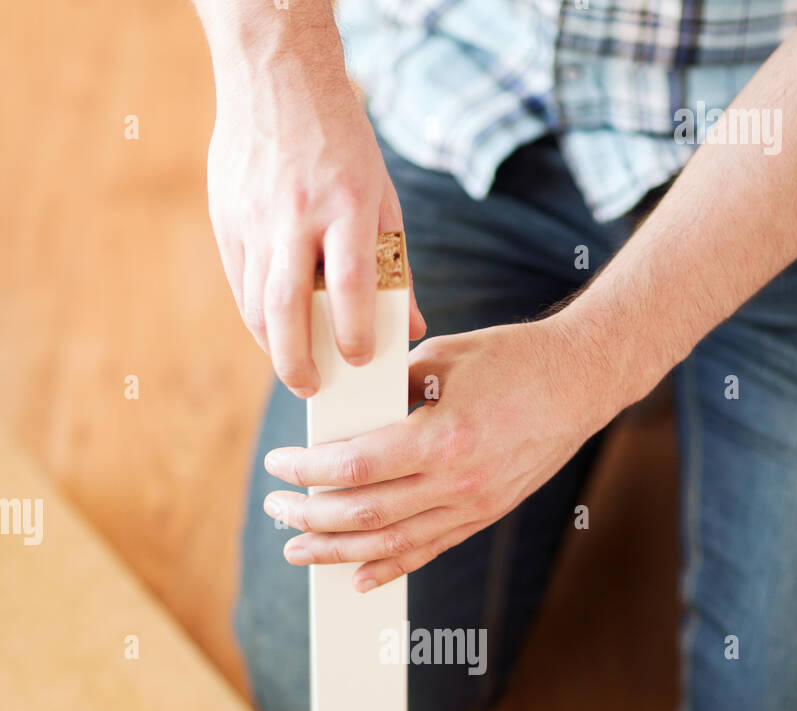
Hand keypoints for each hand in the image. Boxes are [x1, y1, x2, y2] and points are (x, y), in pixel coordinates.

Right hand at [206, 48, 423, 394]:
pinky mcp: (227, 217)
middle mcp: (297, 214)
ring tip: (293, 367)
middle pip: (288, 307)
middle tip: (310, 388)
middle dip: (296, 361)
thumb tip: (408, 328)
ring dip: (272, 345)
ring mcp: (255, 217)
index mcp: (348, 204)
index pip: (351, 285)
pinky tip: (273, 331)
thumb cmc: (343, 146)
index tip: (360, 360)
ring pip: (257, 302)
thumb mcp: (383, 196)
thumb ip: (396, 266)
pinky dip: (256, 316)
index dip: (354, 333)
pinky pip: (241, 283)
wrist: (277, 74)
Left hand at [262, 316, 609, 588]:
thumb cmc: (513, 358)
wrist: (582, 381)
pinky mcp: (484, 515)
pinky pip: (428, 551)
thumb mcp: (444, 358)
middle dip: (310, 515)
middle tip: (276, 507)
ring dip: (337, 551)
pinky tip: (357, 577)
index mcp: (443, 436)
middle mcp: (457, 481)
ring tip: (298, 549)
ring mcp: (473, 505)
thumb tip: (342, 413)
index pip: (356, 466)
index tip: (277, 466)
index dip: (308, 471)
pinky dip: (389, 567)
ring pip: (391, 543)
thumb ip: (391, 389)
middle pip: (365, 513)